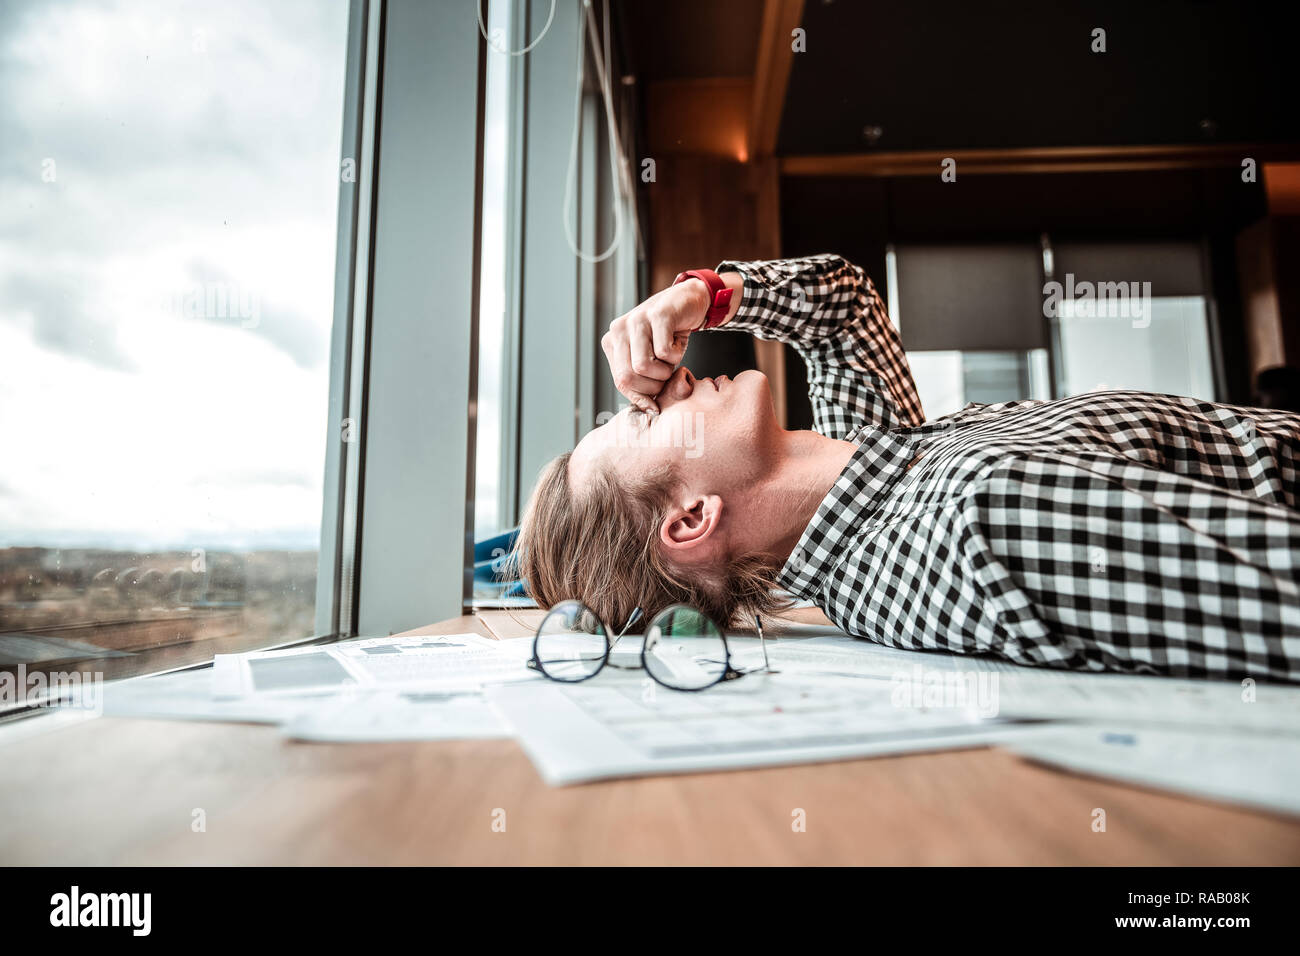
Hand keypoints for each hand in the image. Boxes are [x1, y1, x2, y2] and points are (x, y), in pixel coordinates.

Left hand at [601, 279, 709, 412]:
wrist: (689, 301)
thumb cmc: (670, 334)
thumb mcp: (652, 360)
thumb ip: (643, 382)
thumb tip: (649, 410)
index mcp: (612, 342)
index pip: (620, 382)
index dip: (641, 397)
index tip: (656, 404)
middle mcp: (618, 329)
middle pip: (628, 377)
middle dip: (653, 386)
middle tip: (667, 376)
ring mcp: (636, 319)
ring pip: (643, 366)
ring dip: (665, 371)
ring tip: (671, 358)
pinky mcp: (657, 314)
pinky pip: (664, 352)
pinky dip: (677, 355)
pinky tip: (677, 341)